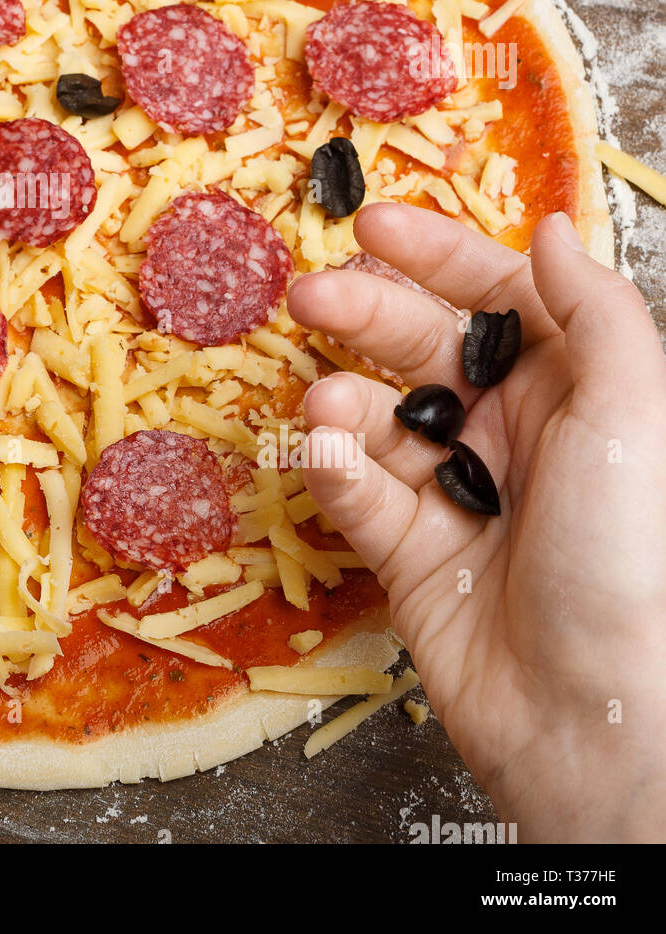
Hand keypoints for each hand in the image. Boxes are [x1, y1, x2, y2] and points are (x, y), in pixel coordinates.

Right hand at [288, 202, 665, 842]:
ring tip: (328, 404)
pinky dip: (336, 467)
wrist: (596, 716)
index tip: (373, 226)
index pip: (496, 296)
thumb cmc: (631, 560)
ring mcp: (457, 486)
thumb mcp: (631, 413)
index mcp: (572, 388)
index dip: (435, 254)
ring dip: (343, 399)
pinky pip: (357, 488)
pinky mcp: (409, 546)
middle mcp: (513, 429)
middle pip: (422, 343)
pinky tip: (328, 454)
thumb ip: (594, 310)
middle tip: (311, 295)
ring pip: (379, 414)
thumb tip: (547, 228)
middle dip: (365, 311)